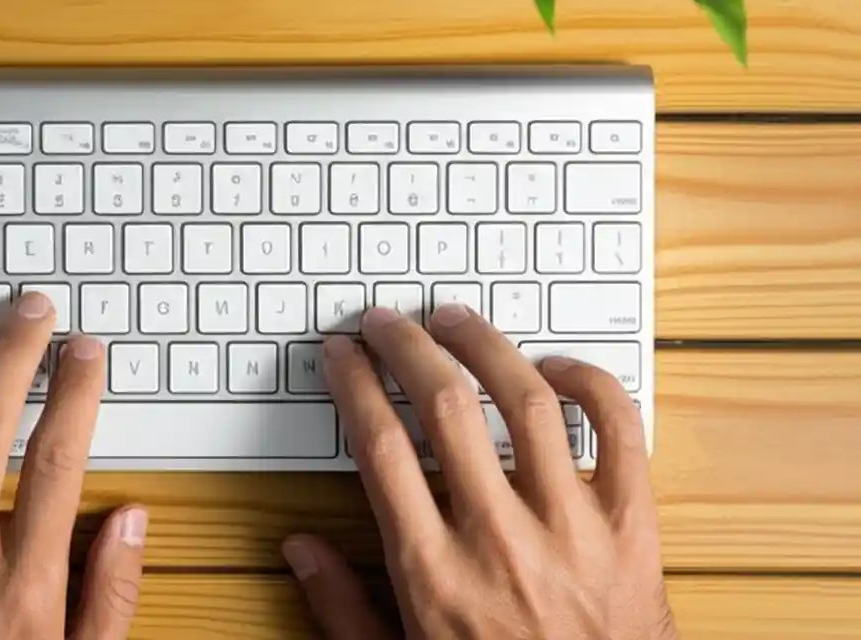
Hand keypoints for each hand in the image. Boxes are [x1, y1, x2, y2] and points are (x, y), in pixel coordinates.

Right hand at [283, 303, 677, 639]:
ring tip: (456, 321)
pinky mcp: (632, 527)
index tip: (344, 356)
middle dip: (406, 346)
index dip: (355, 385)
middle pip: (443, 406)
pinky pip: (619, 430)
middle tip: (387, 322)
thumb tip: (300, 549)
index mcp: (433, 574)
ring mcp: (572, 528)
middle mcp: (499, 540)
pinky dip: (589, 384)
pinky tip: (555, 369)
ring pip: (526, 402)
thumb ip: (343, 609)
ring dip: (484, 346)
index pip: (380, 446)